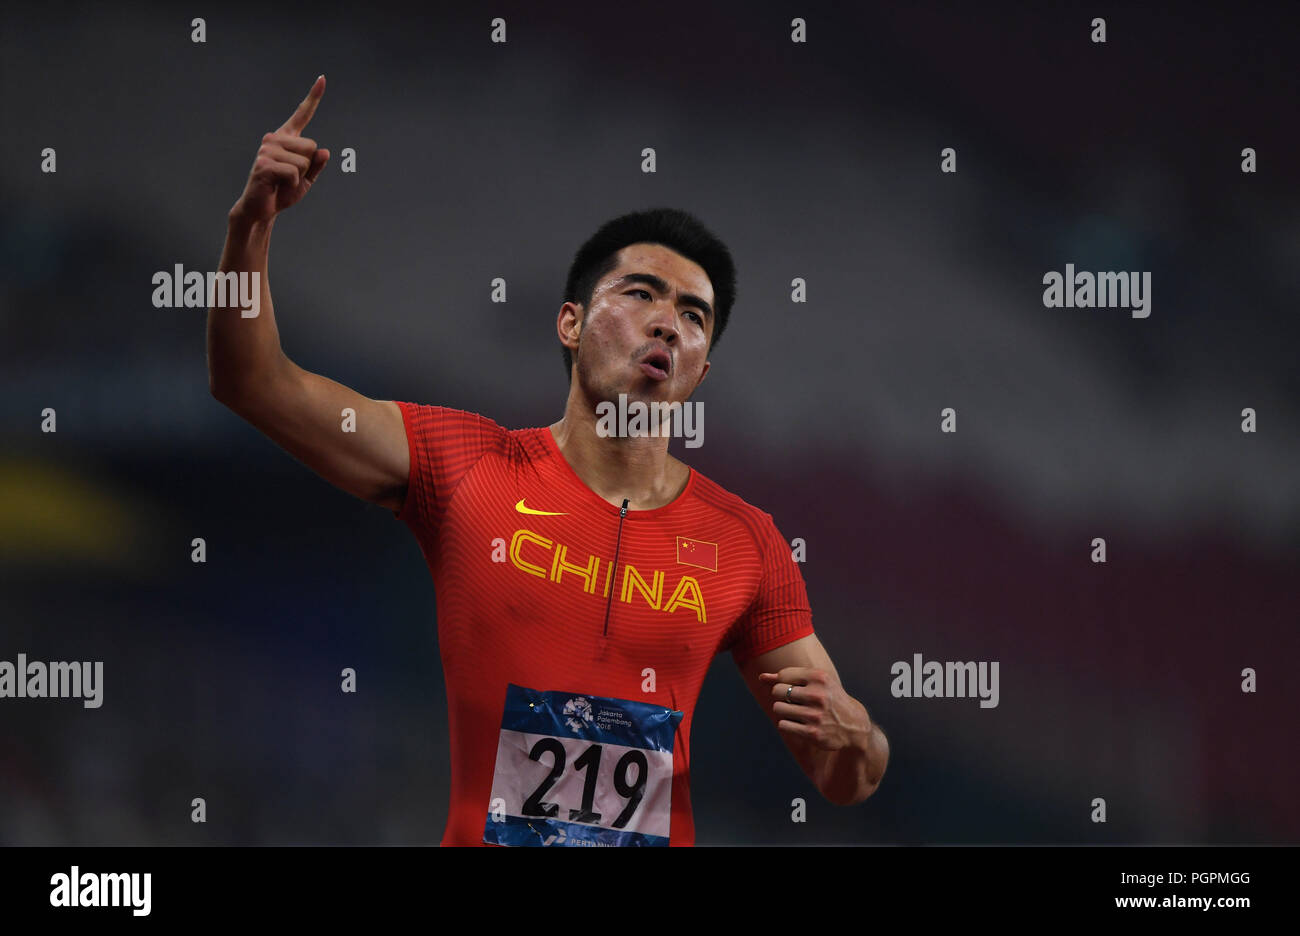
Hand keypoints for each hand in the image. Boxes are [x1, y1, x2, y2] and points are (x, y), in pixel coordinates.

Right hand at [231, 76, 330, 223]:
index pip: (302, 115)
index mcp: (286, 139)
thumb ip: (316, 166)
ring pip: (304, 161)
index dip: (313, 97)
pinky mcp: (264, 163)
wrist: (261, 209)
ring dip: (299, 178)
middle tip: (289, 177)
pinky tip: (278, 186)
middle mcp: (274, 138)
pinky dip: (292, 185)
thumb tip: (324, 151)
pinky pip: (294, 173)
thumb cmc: (282, 192)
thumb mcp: (306, 179)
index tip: (322, 78)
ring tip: (282, 182)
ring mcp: (267, 149)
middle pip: (312, 146)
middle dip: (307, 167)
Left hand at [758, 667, 869, 751]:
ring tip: (796, 712)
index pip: (783, 675)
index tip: (794, 688)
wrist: (853, 725)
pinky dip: (787, 724)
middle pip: (777, 691)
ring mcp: (815, 715)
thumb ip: (787, 677)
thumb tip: (761, 677)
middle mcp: (818, 695)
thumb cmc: (828, 698)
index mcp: (819, 677)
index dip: (783, 682)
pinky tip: (799, 723)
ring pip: (777, 708)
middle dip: (781, 696)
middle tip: (793, 701)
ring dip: (783, 711)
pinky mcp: (812, 733)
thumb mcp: (815, 682)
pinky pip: (783, 725)